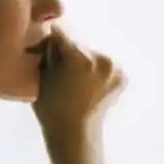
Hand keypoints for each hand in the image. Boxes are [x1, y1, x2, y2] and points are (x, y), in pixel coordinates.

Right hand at [31, 24, 126, 138]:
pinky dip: (96, 71)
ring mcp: (115, 68)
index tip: (45, 40)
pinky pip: (104, 65)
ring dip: (84, 60)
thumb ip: (47, 50)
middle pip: (79, 45)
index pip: (61, 34)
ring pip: (92, 54)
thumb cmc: (51, 107)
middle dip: (69, 52)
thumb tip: (51, 30)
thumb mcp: (41, 76)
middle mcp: (102, 59)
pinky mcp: (122, 76)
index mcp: (80, 58)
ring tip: (74, 79)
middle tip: (60, 66)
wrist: (76, 133)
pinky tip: (87, 84)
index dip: (51, 38)